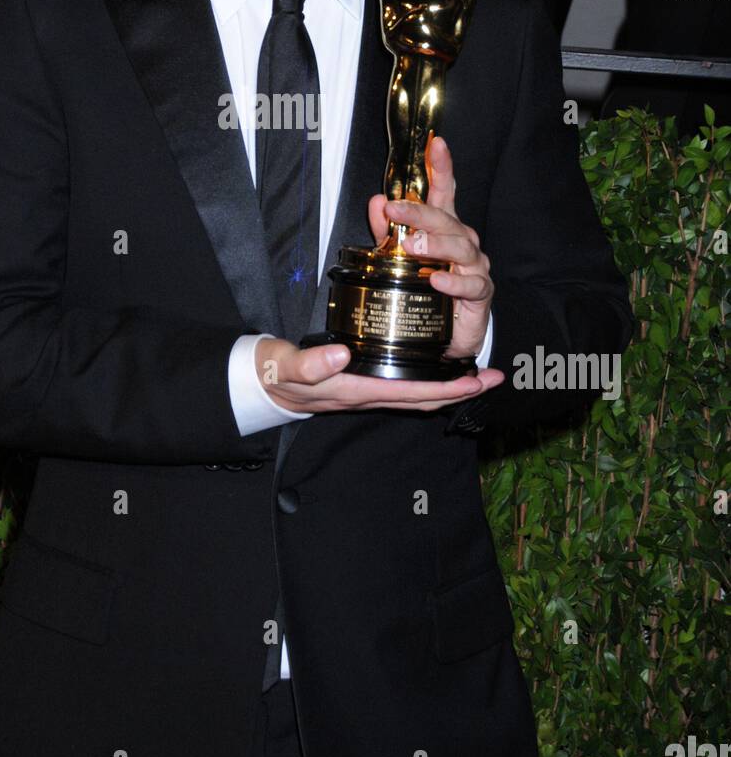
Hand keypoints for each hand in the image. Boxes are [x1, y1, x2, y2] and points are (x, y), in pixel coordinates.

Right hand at [256, 336, 503, 414]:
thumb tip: (340, 356)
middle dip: (462, 391)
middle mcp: (369, 396)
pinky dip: (429, 380)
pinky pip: (405, 386)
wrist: (262, 382)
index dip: (448, 390)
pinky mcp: (365, 382)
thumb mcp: (286, 365)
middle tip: (495, 376)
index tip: (477, 380)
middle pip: (426, 399)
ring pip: (419, 395)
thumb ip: (309, 363)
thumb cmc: (275, 372)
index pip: (413, 394)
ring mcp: (368, 391)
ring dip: (450, 387)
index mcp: (357, 391)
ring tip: (477, 373)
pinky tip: (437, 366)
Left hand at [370, 133, 492, 362]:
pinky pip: (471, 284)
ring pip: (460, 246)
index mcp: (444, 227)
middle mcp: (462, 240)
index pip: (443, 191)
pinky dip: (453, 281)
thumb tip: (376, 202)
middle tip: (394, 209)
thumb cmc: (427, 288)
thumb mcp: (400, 258)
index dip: (441, 167)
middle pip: (445, 218)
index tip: (436, 144)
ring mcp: (474, 266)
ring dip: (435, 244)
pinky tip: (436, 279)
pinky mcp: (480, 292)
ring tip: (412, 246)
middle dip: (419, 211)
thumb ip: (387, 230)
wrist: (449, 334)